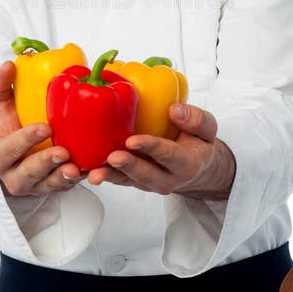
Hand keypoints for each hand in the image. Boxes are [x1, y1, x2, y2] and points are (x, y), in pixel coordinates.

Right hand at [0, 61, 84, 196]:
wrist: (20, 148)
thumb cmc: (10, 124)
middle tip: (63, 152)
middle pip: (26, 175)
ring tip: (76, 168)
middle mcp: (14, 176)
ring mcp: (36, 186)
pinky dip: (79, 180)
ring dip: (62, 178)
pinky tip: (90, 171)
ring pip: (48, 186)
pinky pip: (68, 188)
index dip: (23, 141)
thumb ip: (0, 85)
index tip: (44, 127)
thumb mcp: (2, 106)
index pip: (6, 151)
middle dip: (44, 164)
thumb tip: (6, 65)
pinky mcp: (55, 188)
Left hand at [87, 103, 235, 199]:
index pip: (168, 156)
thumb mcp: (207, 128)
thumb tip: (174, 110)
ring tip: (93, 172)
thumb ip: (196, 119)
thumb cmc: (197, 142)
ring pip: (127, 180)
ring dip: (109, 176)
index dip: (151, 148)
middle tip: (112, 157)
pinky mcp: (132, 180)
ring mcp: (147, 181)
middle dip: (127, 166)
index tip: (134, 140)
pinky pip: (116, 178)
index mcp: (186, 164)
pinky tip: (85, 168)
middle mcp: (166, 178)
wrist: (195, 166)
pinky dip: (101, 173)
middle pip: (145, 174)